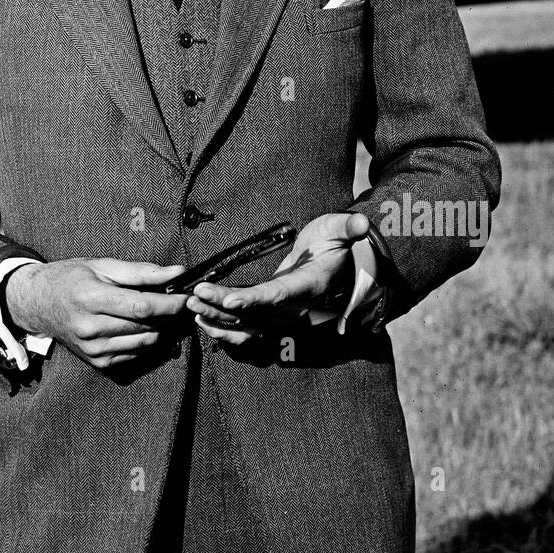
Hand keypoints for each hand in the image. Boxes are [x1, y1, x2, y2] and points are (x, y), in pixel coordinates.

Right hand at [5, 258, 189, 369]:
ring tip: (161, 312)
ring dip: (161, 328)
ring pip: (145, 342)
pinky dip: (146, 339)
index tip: (188, 296)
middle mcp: (90, 328)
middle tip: (178, 300)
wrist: (38, 304)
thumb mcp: (102, 266)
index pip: (142, 306)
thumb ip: (142, 271)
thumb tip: (177, 272)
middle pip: (146, 326)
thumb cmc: (71, 278)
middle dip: (169, 314)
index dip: (171, 303)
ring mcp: (93, 349)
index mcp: (91, 298)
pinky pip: (135, 353)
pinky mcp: (97, 362)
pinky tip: (143, 325)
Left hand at [185, 212, 368, 348]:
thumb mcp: (341, 230)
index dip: (254, 300)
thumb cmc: (335, 243)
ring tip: (191, 307)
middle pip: (254, 314)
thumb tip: (362, 223)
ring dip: (217, 319)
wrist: (337, 266)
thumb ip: (350, 227)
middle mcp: (293, 306)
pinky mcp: (269, 314)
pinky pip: (244, 329)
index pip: (279, 295)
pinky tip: (200, 319)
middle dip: (222, 308)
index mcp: (308, 285)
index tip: (229, 299)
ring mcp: (280, 314)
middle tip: (195, 297)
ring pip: (246, 325)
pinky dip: (222, 328)